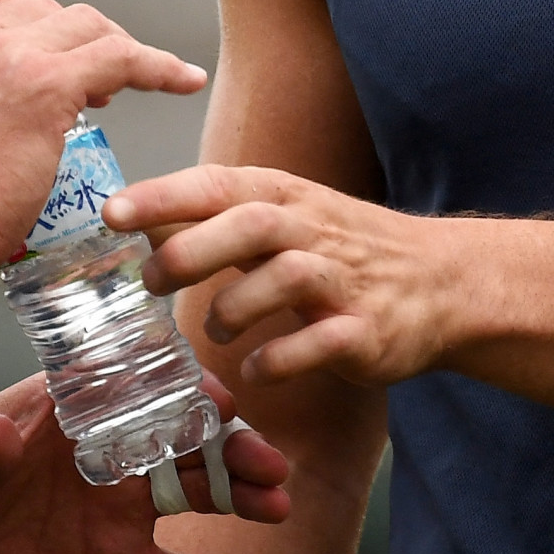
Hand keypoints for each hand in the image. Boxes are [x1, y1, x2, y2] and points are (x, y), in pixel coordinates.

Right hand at [0, 0, 208, 268]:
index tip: (31, 35)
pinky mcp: (50, 84)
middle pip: (42, 8)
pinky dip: (159, 68)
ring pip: (84, 25)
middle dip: (63, 43)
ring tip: (113, 88)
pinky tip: (183, 81)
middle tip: (77, 85)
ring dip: (105, 51)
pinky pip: (124, 57)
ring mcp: (8, 53)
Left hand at [0, 373, 290, 553]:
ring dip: (240, 497)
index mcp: (76, 409)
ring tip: (278, 506)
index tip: (222, 400)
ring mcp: (119, 504)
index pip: (142, 385)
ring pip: (195, 493)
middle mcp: (111, 449)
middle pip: (185, 437)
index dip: (185, 388)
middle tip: (271, 463)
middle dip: (232, 447)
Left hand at [105, 165, 457, 386]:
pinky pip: (320, 343)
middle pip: (250, 223)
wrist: (442, 281)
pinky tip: (259, 370)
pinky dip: (281, 360)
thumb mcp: (286, 217)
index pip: (219, 183)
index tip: (111, 212)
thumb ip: (218, 218)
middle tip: (151, 280)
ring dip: (237, 307)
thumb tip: (138, 218)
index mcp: (287, 197)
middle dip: (193, 250)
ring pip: (287, 278)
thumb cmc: (345, 249)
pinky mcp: (367, 329)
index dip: (164, 195)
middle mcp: (314, 230)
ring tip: (215, 330)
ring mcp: (344, 280)